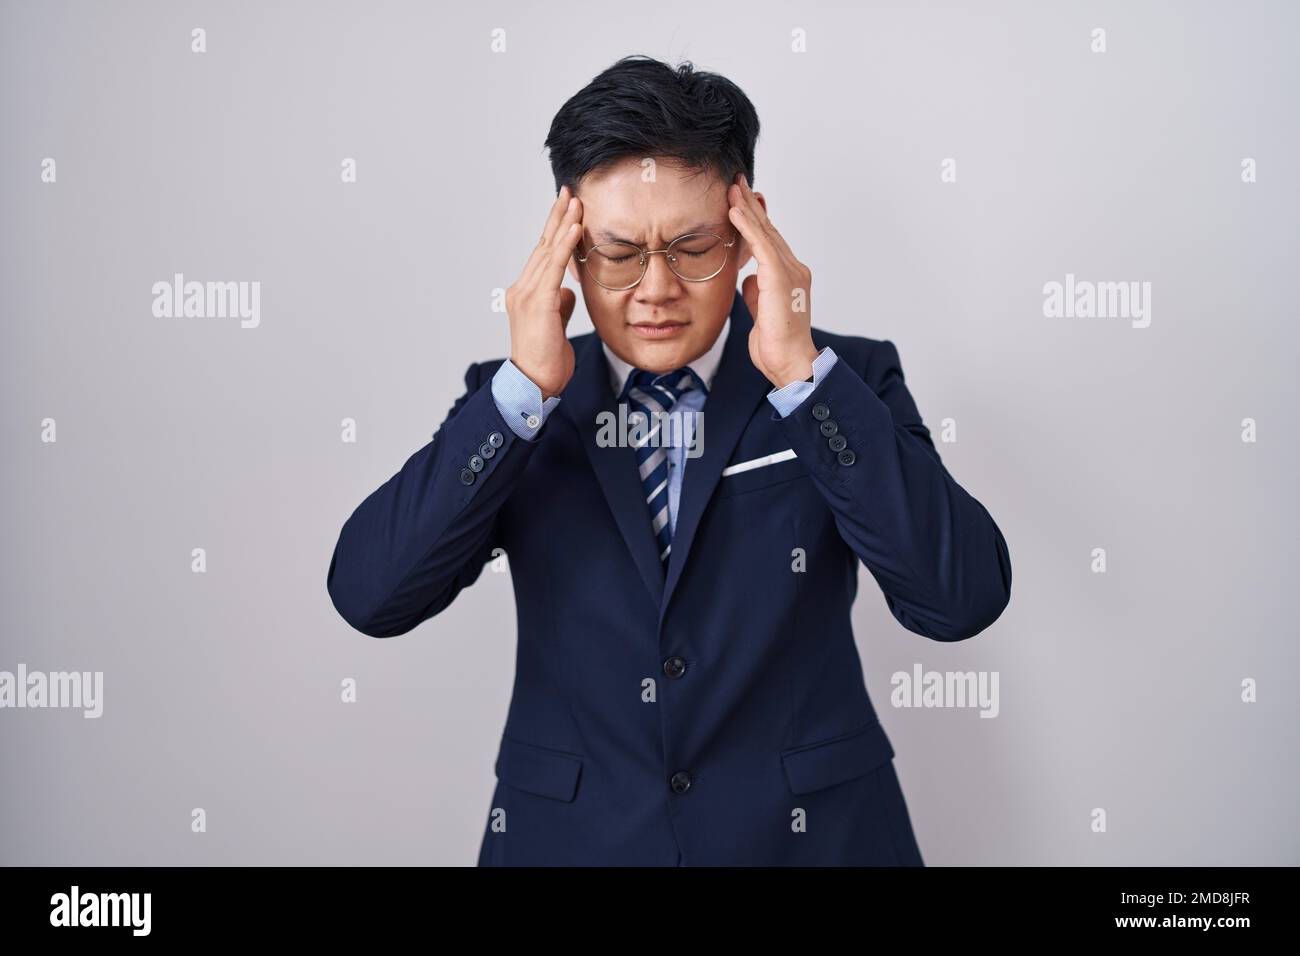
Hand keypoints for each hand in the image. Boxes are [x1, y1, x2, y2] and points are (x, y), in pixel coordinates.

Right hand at [505, 185, 584, 398]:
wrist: (534, 383)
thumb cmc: (546, 360)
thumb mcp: (556, 326)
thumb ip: (560, 305)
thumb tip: (569, 292)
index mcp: (527, 293)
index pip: (544, 254)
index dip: (555, 229)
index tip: (566, 207)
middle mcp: (523, 289)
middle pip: (543, 245)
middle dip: (557, 216)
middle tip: (569, 191)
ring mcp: (528, 295)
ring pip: (548, 251)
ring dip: (563, 224)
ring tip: (575, 201)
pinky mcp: (538, 303)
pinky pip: (555, 268)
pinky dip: (565, 246)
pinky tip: (574, 227)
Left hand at [727, 173, 819, 387]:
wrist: (790, 361)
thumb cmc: (776, 343)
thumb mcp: (761, 311)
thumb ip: (758, 291)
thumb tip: (749, 278)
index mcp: (788, 275)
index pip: (768, 240)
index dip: (754, 219)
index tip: (739, 199)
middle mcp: (793, 268)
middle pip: (769, 229)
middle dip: (752, 204)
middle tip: (737, 180)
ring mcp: (789, 271)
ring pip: (765, 231)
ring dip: (747, 207)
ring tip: (732, 186)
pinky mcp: (780, 277)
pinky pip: (761, 244)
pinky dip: (747, 226)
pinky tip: (735, 210)